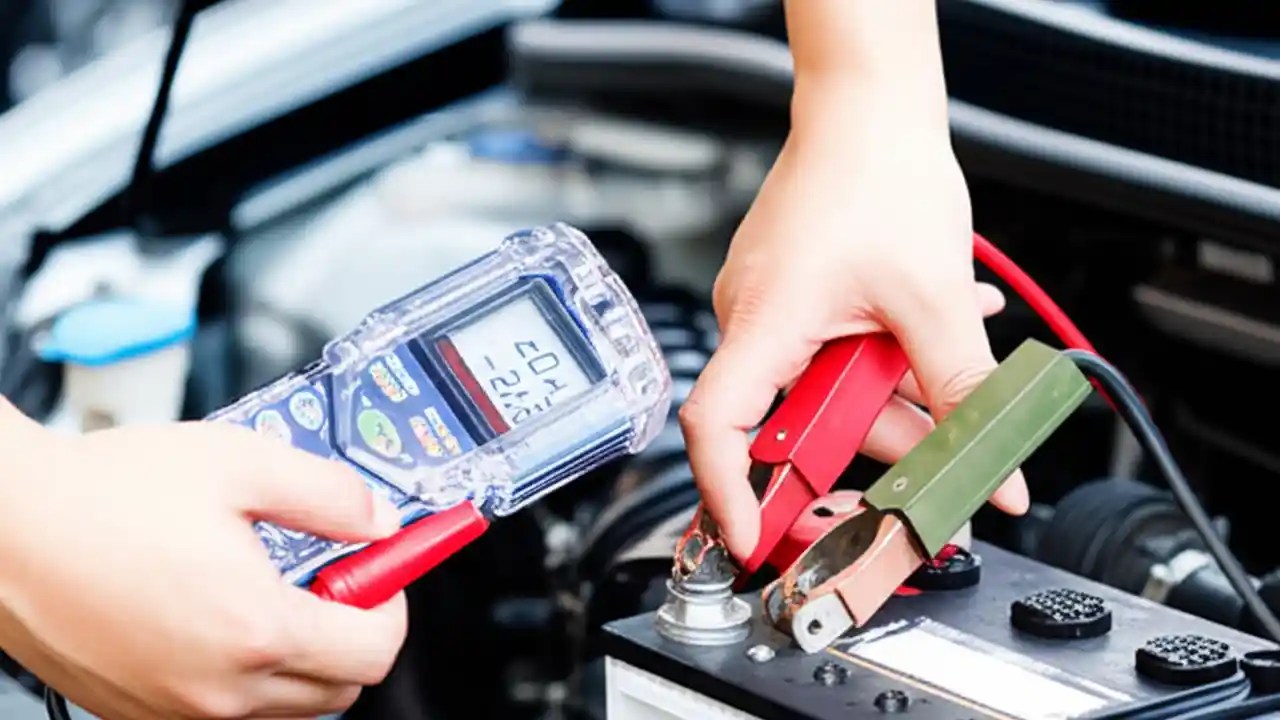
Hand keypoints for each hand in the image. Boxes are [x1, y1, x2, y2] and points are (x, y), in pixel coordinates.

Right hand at [0, 407, 406, 718]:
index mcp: (256, 629)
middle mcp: (220, 688)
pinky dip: (246, 671)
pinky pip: (225, 708)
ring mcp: (177, 709)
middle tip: (329, 573)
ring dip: (303, 655)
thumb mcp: (243, 463)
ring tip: (268, 586)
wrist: (5, 526)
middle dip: (354, 630)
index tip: (382, 568)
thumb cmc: (104, 494)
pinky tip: (217, 611)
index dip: (393, 601)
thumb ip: (331, 497)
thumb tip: (380, 523)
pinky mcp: (139, 712)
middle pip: (339, 689)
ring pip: (285, 706)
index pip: (375, 650)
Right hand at [679, 109, 1026, 559]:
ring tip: (951, 364)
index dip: (727, 493)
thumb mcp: (935, 298)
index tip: (754, 540)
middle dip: (875, 435)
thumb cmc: (880, 174)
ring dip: (893, 387)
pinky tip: (931, 335)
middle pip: (800, 416)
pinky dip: (882, 356)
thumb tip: (993, 468)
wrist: (870, 107)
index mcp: (766, 320)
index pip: (719, 426)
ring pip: (827, 384)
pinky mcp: (790, 294)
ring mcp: (768, 305)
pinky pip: (831, 349)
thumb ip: (963, 390)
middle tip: (940, 454)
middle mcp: (751, 317)